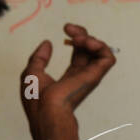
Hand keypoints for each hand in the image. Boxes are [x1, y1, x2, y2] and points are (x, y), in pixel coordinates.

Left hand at [21, 22, 116, 139]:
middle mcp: (83, 75)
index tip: (65, 29)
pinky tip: (87, 43)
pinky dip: (100, 46)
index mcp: (70, 76)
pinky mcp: (95, 76)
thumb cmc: (37, 99)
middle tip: (69, 29)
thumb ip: (39, 57)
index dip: (75, 38)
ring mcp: (90, 76)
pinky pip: (108, 58)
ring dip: (91, 38)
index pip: (79, 52)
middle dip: (82, 33)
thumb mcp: (32, 72)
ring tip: (77, 38)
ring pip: (101, 51)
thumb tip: (47, 43)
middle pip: (91, 49)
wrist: (45, 111)